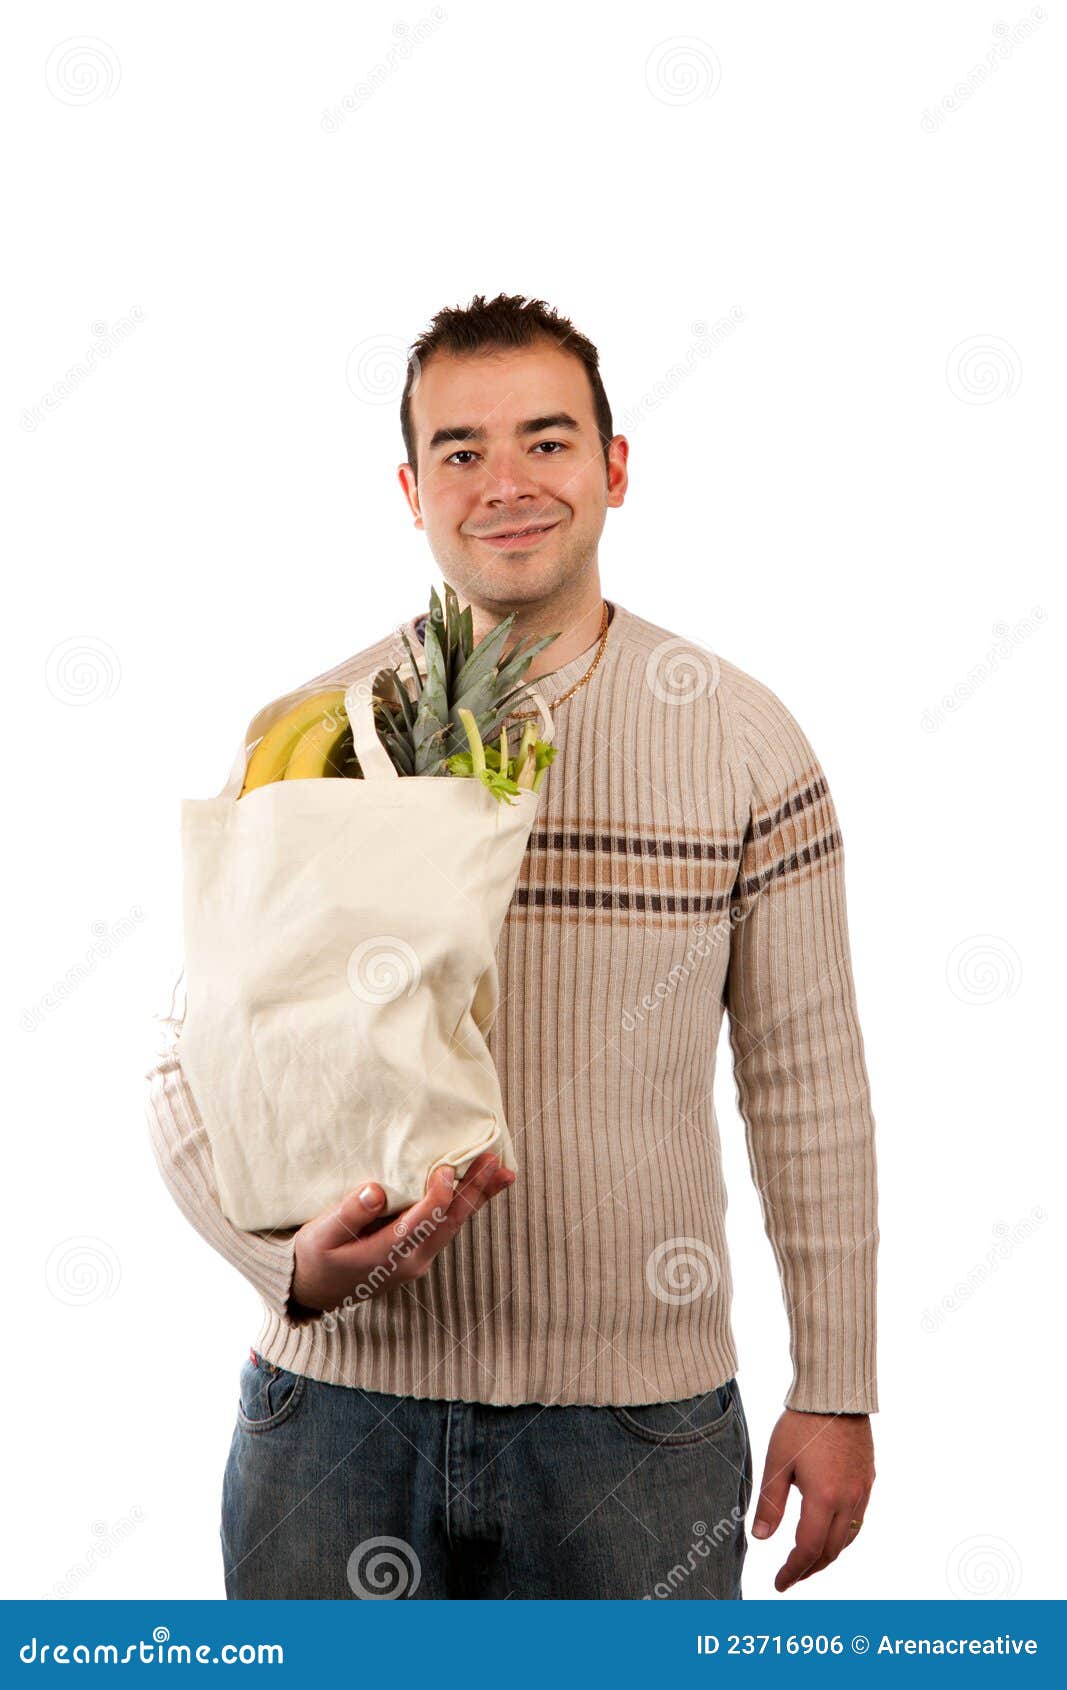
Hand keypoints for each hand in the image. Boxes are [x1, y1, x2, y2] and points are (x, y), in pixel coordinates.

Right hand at [289, 1152, 513, 1318]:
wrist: (313, 1291)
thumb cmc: (314, 1257)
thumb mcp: (321, 1236)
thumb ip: (348, 1213)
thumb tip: (375, 1190)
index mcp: (388, 1253)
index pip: (424, 1220)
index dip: (439, 1192)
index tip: (447, 1166)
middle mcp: (411, 1260)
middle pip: (451, 1222)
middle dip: (475, 1191)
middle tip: (497, 1163)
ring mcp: (417, 1260)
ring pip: (454, 1226)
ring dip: (477, 1198)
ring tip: (501, 1173)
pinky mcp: (417, 1255)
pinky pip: (446, 1228)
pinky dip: (463, 1207)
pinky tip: (475, 1190)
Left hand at [751, 1409, 874, 1590]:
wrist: (835, 1394)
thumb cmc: (802, 1424)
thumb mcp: (777, 1462)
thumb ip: (770, 1503)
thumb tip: (761, 1539)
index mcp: (824, 1498)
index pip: (808, 1549)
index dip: (792, 1571)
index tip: (779, 1583)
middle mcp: (848, 1499)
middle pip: (830, 1550)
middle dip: (809, 1569)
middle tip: (790, 1577)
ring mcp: (862, 1490)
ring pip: (847, 1538)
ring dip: (827, 1555)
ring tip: (807, 1561)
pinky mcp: (868, 1479)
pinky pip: (857, 1520)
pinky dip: (842, 1536)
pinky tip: (830, 1533)